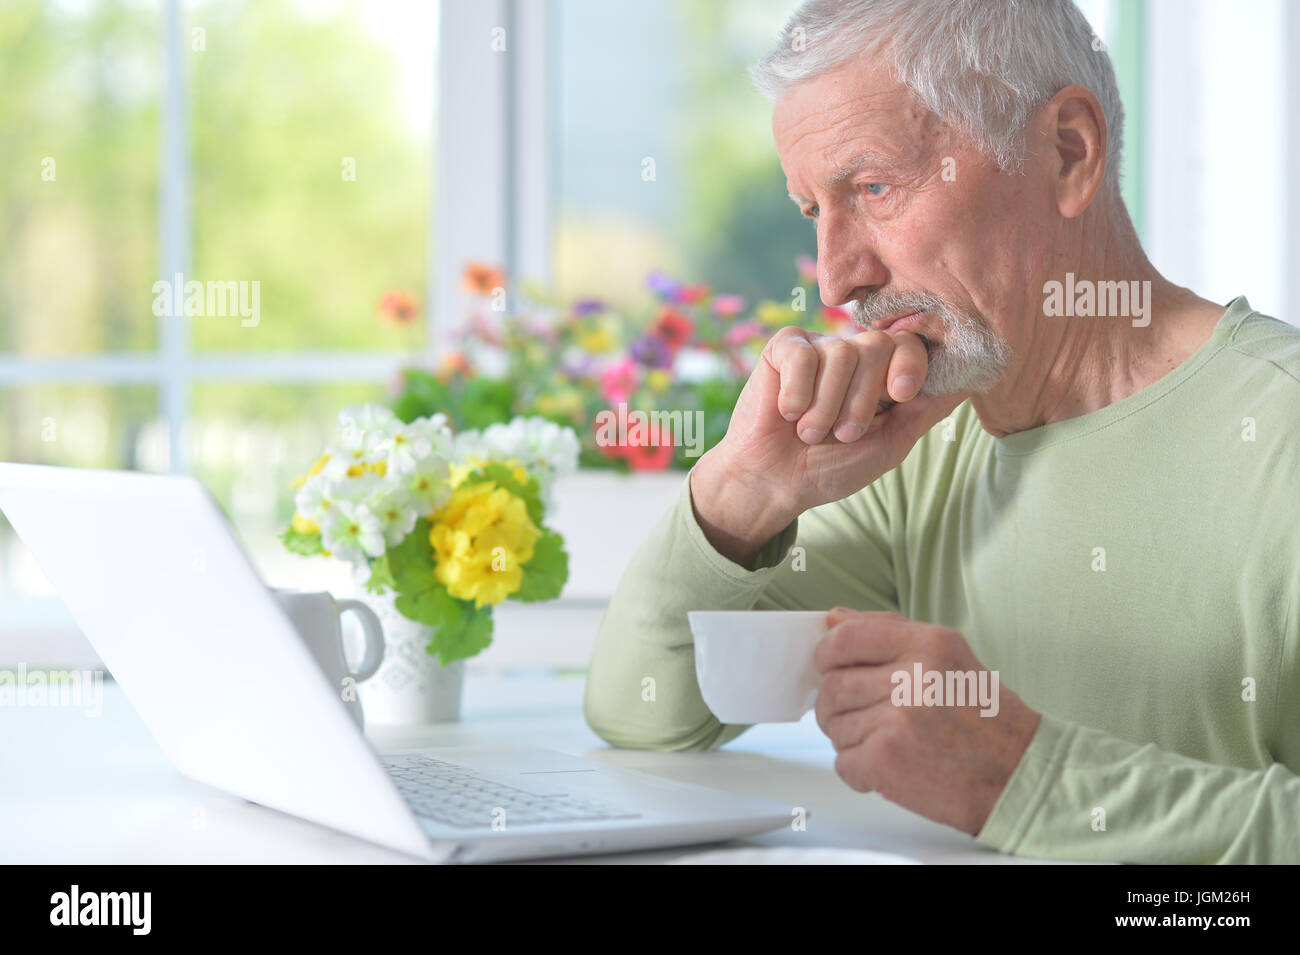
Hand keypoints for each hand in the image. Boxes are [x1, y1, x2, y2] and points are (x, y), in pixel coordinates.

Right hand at [690, 327, 963, 565]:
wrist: (776, 482)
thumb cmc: (832, 467)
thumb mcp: (890, 443)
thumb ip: (926, 410)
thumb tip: (972, 378)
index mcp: (882, 374)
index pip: (909, 345)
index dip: (910, 364)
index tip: (902, 394)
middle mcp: (854, 354)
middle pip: (877, 346)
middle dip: (863, 399)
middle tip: (844, 434)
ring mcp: (819, 347)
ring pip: (841, 354)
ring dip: (828, 406)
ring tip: (812, 433)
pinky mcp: (784, 348)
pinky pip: (803, 355)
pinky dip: (798, 393)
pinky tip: (789, 413)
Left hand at [814, 608, 1040, 835]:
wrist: (1021, 777)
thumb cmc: (987, 719)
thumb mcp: (948, 656)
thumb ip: (888, 631)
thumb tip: (834, 618)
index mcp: (928, 644)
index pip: (845, 637)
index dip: (827, 654)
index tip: (830, 667)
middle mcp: (913, 677)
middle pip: (832, 686)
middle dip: (836, 705)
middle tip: (861, 718)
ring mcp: (898, 720)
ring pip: (834, 725)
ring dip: (850, 740)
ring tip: (887, 744)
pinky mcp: (887, 760)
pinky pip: (842, 762)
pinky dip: (859, 771)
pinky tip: (891, 768)